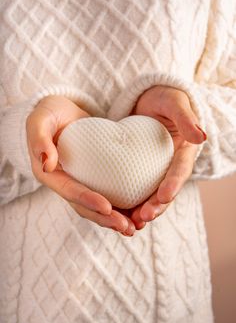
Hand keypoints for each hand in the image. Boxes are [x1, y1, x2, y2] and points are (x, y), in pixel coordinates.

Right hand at [26, 95, 134, 235]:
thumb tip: (47, 163)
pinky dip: (119, 206)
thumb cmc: (50, 113)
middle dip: (104, 218)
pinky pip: (106, 194)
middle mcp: (64, 182)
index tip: (108, 207)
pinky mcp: (92, 177)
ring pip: (95, 206)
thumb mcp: (40, 119)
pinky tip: (136, 211)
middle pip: (84, 206)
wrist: (62, 111)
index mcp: (49, 173)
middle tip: (127, 227)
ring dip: (113, 219)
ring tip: (134, 227)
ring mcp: (78, 181)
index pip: (69, 191)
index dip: (87, 200)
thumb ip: (39, 138)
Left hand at [130, 85, 206, 227]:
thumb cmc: (164, 99)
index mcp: (182, 151)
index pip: (180, 171)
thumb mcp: (174, 103)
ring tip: (131, 224)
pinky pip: (135, 189)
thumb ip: (186, 119)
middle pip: (166, 190)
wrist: (147, 100)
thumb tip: (201, 137)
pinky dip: (129, 203)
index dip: (173, 185)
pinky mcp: (139, 171)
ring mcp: (155, 170)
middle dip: (156, 206)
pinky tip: (118, 214)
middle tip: (142, 217)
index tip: (164, 197)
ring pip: (151, 196)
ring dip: (143, 211)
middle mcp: (170, 165)